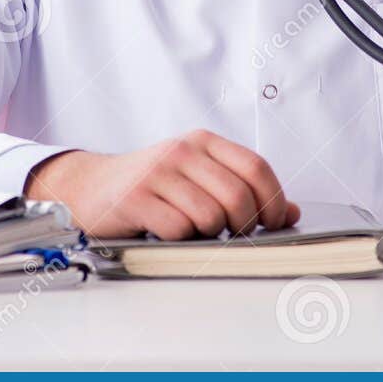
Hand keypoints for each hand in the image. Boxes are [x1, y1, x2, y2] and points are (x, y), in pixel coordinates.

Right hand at [24, 129, 301, 239]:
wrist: (90, 188)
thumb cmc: (151, 186)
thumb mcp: (197, 178)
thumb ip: (241, 189)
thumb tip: (293, 212)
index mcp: (203, 142)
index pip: (256, 168)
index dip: (274, 201)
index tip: (274, 224)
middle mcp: (182, 151)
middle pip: (239, 195)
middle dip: (247, 226)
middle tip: (237, 236)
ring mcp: (159, 173)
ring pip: (212, 216)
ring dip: (211, 235)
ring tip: (196, 231)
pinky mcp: (137, 198)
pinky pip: (180, 229)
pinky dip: (182, 240)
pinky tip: (170, 233)